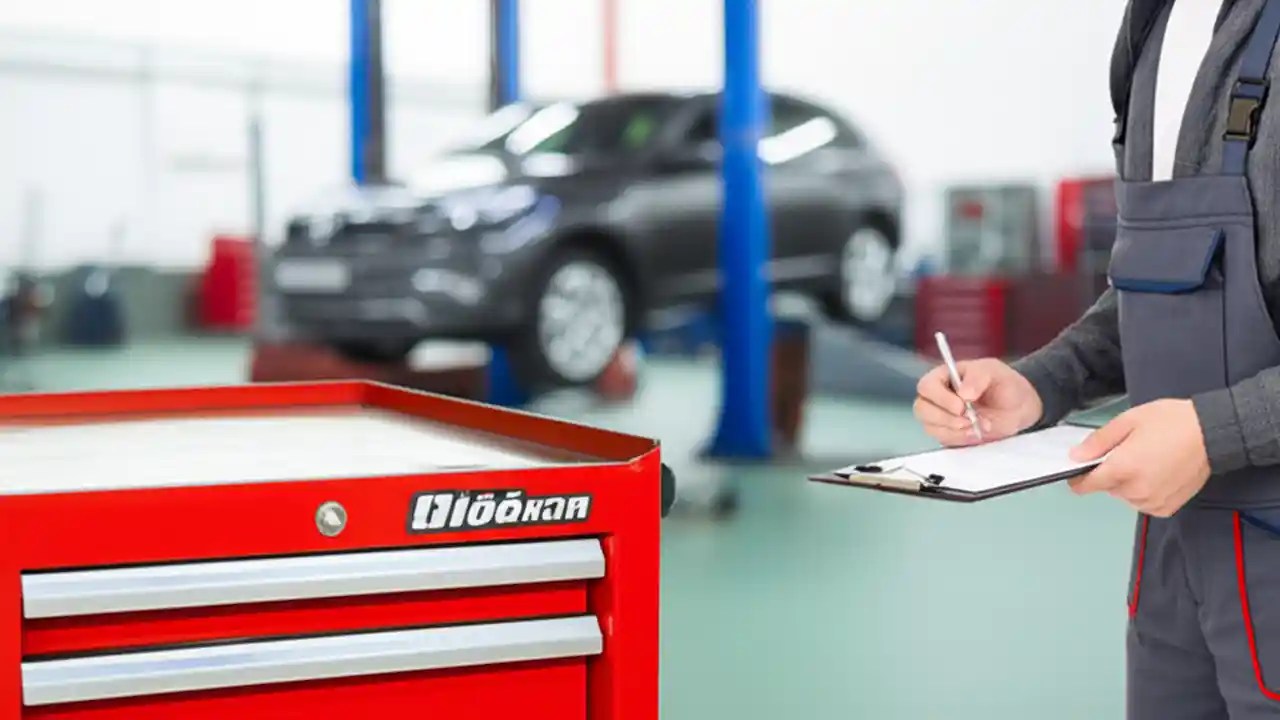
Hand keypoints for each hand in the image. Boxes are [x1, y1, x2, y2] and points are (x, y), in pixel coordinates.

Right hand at [914, 358, 1043, 445]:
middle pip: (922, 409)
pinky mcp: (948, 433)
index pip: (926, 386)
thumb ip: (978, 377)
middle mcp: (937, 397)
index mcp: (943, 376)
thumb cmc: (1003, 383)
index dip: (940, 398)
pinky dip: (959, 439)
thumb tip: (964, 393)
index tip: (962, 406)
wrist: (1018, 407)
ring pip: (930, 427)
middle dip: (946, 417)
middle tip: (969, 419)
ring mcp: (940, 417)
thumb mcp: (994, 371)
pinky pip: (943, 439)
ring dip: (954, 430)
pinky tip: (975, 433)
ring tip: (976, 426)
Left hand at [1067, 399, 1209, 516]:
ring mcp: (1153, 501)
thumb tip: (1076, 456)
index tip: (1081, 469)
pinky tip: (1157, 473)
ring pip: (1125, 496)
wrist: (1212, 432)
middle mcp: (1136, 491)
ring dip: (1128, 483)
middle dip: (1111, 472)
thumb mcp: (1128, 421)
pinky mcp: (1168, 507)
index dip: (1079, 477)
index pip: (1086, 485)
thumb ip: (1098, 442)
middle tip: (1128, 452)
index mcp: (1123, 469)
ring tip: (1147, 460)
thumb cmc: (1172, 422)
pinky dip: (1145, 491)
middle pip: (1107, 488)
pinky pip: (1144, 503)